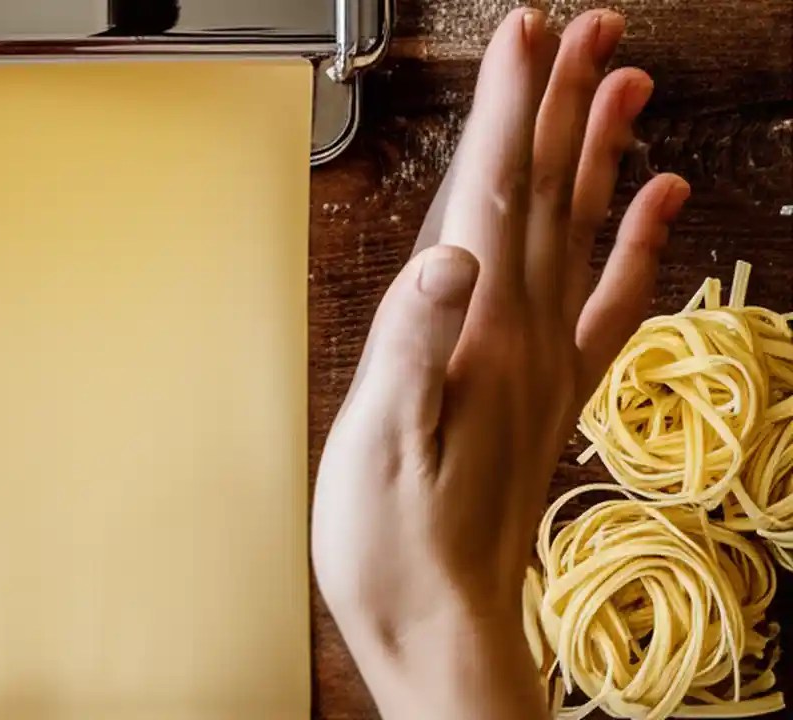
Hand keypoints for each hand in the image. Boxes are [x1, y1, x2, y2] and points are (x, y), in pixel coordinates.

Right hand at [312, 8, 689, 718]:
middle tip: (584, 28)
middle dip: (563, 101)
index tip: (526, 35)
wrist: (441, 618)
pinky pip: (607, 303)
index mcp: (481, 333)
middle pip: (550, 194)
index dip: (511, 108)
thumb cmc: (396, 540)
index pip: (498, 193)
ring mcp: (546, 362)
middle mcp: (527, 336)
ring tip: (623, 83)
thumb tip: (446, 259)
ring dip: (601, 153)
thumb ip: (413, 346)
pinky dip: (635, 245)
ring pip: (581, 232)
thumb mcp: (379, 442)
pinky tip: (653, 208)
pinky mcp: (552, 393)